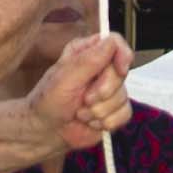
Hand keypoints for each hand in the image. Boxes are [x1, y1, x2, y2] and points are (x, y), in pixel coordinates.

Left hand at [30, 30, 134, 152]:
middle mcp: (101, 68)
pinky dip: (107, 122)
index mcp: (87, 52)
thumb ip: (88, 60)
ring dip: (100, 110)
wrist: (47, 130)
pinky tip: (91, 122)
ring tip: (81, 113)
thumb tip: (110, 42)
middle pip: (121, 73)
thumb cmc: (49, 100)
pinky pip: (125, 114)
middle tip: (85, 99)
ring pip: (123, 96)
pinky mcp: (114, 110)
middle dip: (103, 91)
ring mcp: (109, 89)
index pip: (115, 42)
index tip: (120, 69)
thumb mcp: (64, 78)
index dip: (122, 54)